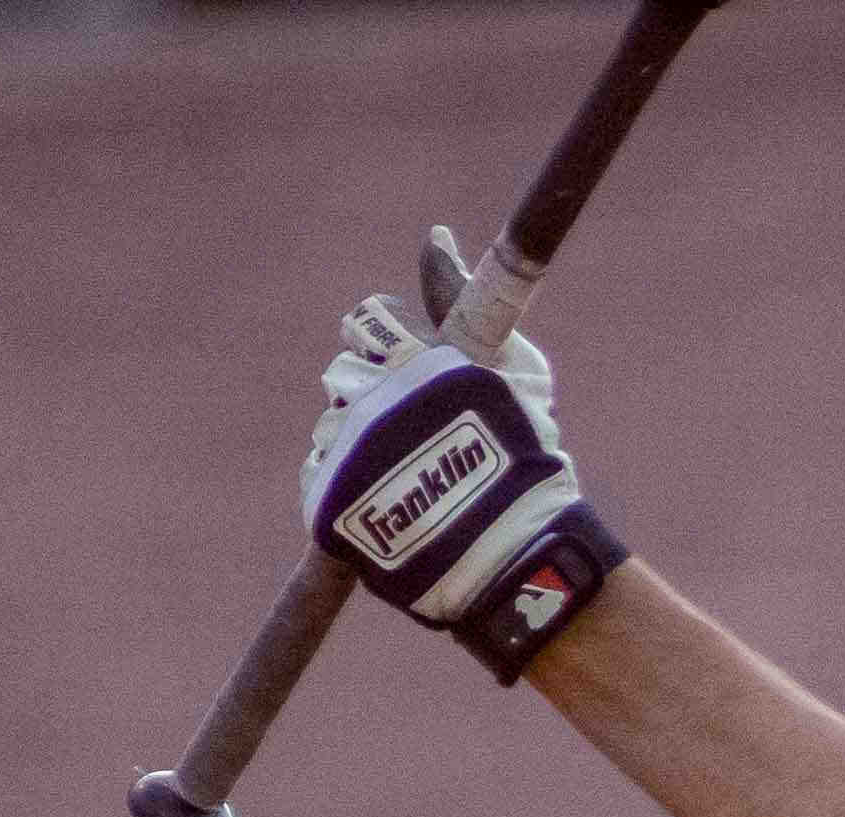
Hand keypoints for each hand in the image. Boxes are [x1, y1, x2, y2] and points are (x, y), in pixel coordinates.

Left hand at [302, 266, 622, 681]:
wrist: (513, 553)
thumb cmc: (526, 453)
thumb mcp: (511, 366)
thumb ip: (462, 297)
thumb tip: (434, 235)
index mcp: (412, 356)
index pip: (368, 321)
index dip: (392, 347)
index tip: (420, 378)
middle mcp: (372, 396)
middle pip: (342, 373)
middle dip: (373, 395)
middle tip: (417, 434)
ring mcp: (348, 450)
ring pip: (330, 425)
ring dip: (359, 443)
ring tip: (408, 476)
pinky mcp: (329, 500)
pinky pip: (318, 475)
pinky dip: (344, 486)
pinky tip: (387, 501)